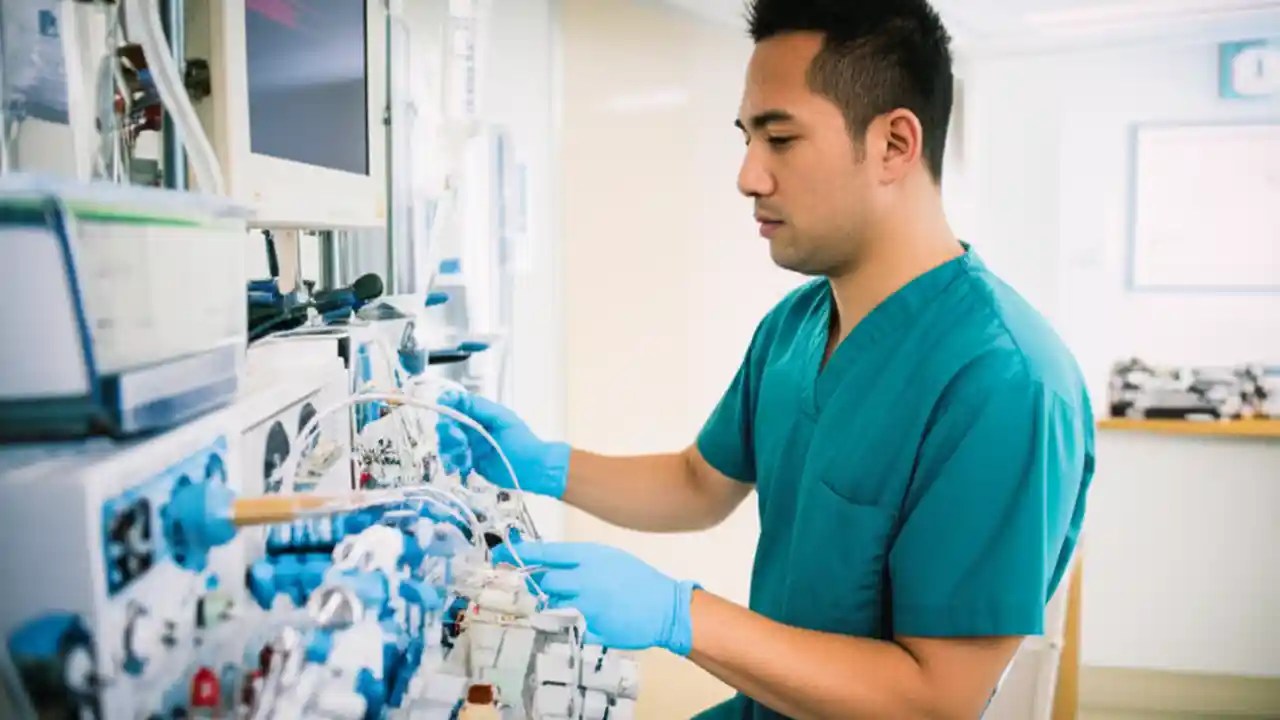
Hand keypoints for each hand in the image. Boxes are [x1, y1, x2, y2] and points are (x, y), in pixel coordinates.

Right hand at [435, 392, 570, 498]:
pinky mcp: (470, 462)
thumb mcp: (502, 420)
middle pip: (448, 426)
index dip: (447, 408)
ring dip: (451, 450)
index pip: (456, 406)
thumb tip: (454, 395)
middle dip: (449, 434)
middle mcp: (473, 428)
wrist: (533, 470)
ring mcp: (471, 446)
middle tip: (461, 442)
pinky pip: (454, 460)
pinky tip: (463, 467)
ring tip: (464, 458)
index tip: (443, 414)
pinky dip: (454, 463)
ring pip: (448, 444)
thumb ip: (479, 407)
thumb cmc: (521, 442)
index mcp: (480, 414)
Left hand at [493, 542, 698, 655]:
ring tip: (583, 601)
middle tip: (553, 586)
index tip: (496, 554)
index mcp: (589, 556)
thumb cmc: (638, 579)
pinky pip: (571, 625)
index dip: (518, 554)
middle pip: (543, 582)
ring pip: (553, 605)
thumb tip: (547, 564)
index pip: (544, 553)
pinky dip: (578, 622)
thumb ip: (578, 561)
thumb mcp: (609, 558)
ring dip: (560, 603)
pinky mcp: (593, 627)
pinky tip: (597, 618)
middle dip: (542, 585)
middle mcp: (585, 579)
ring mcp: (588, 605)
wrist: (666, 607)